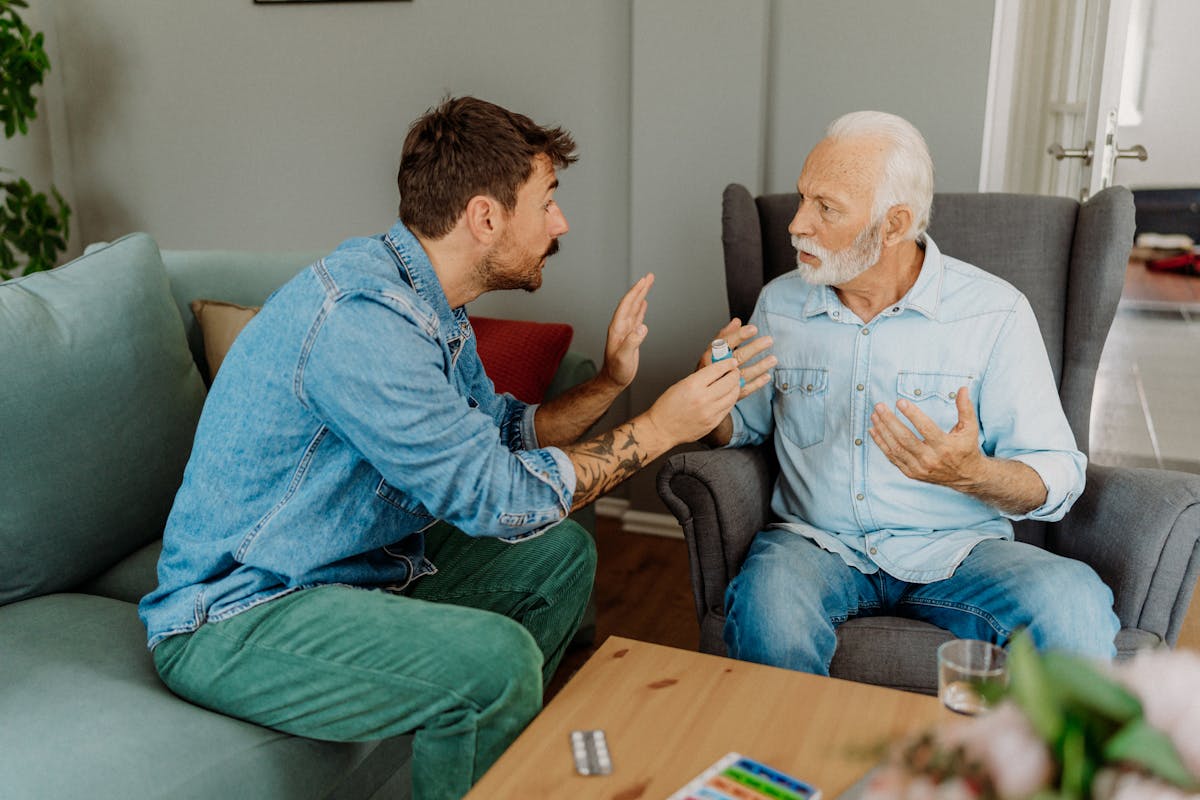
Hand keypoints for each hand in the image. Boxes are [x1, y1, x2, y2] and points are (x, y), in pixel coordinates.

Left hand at [599, 274, 653, 389]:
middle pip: (631, 302)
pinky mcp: (631, 335)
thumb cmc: (617, 371)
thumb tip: (642, 327)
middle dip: (640, 288)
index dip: (635, 292)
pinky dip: (641, 308)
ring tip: (648, 283)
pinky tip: (644, 302)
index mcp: (617, 328)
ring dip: (641, 295)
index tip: (644, 281)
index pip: (627, 305)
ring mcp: (626, 330)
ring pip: (634, 308)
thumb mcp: (624, 358)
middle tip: (650, 276)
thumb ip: (632, 342)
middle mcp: (621, 326)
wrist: (614, 380)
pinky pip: (637, 317)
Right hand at [646, 359, 741, 444]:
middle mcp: (703, 398)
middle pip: (730, 382)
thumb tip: (717, 370)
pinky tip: (727, 397)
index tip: (732, 362)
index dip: (728, 364)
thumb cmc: (667, 407)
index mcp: (692, 385)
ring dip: (735, 387)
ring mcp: (709, 412)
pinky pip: (728, 408)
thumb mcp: (680, 385)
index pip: (717, 369)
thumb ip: (700, 378)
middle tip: (734, 372)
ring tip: (733, 384)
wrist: (661, 430)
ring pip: (733, 396)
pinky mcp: (713, 422)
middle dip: (734, 374)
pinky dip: (730, 400)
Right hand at [696, 318, 775, 400]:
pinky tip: (767, 376)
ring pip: (744, 374)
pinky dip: (757, 383)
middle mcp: (717, 369)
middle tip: (769, 340)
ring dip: (760, 366)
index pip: (726, 343)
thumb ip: (724, 336)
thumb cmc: (705, 370)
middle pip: (737, 357)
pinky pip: (746, 389)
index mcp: (710, 356)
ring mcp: (723, 383)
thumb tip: (737, 321)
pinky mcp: (730, 396)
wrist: (698, 395)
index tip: (754, 329)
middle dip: (754, 348)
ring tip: (773, 359)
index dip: (740, 335)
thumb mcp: (710, 351)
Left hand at [868, 386, 984, 489]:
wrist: (965, 476)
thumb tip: (962, 388)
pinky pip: (892, 458)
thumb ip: (965, 408)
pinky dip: (881, 444)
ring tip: (874, 415)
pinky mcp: (911, 473)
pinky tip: (874, 430)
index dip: (912, 415)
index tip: (900, 402)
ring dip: (883, 431)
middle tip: (879, 406)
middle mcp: (931, 459)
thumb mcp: (970, 428)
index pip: (926, 429)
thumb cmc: (966, 448)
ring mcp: (919, 468)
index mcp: (945, 447)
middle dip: (890, 421)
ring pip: (896, 449)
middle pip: (905, 439)